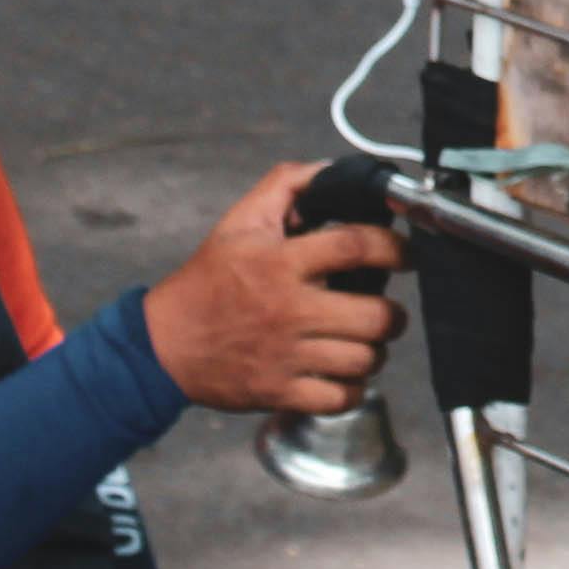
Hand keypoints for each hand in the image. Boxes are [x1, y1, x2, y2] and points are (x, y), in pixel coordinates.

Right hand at [140, 160, 397, 414]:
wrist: (165, 343)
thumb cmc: (207, 281)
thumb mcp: (239, 222)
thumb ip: (285, 186)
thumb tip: (328, 170)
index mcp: (281, 263)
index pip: (357, 246)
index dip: (394, 248)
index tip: (404, 254)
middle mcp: (289, 310)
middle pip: (376, 316)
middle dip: (393, 313)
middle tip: (386, 310)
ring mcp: (287, 355)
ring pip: (365, 360)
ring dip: (374, 351)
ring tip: (363, 341)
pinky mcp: (281, 392)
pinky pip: (342, 398)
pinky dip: (352, 388)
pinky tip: (343, 372)